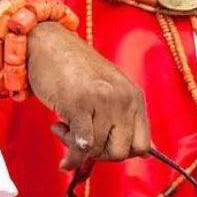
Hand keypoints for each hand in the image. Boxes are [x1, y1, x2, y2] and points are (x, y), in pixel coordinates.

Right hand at [27, 21, 150, 168]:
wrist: (48, 42)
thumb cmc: (76, 69)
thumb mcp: (110, 90)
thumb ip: (127, 119)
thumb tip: (148, 154)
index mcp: (134, 96)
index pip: (142, 145)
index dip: (122, 153)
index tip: (103, 147)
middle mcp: (124, 98)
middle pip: (121, 152)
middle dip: (99, 154)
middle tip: (82, 141)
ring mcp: (103, 100)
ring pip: (97, 150)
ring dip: (76, 146)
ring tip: (64, 125)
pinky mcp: (79, 103)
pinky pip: (81, 145)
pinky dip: (70, 154)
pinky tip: (57, 132)